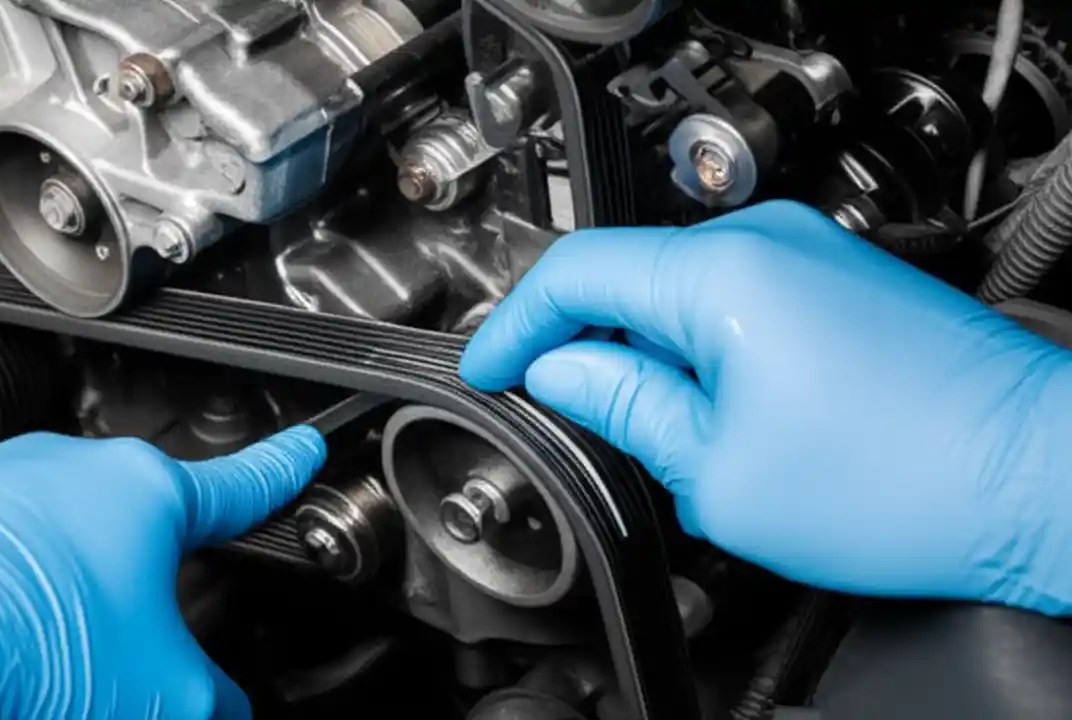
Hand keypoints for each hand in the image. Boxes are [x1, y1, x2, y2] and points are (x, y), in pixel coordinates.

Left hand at [0, 426, 325, 718]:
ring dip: (67, 586)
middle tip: (132, 641)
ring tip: (44, 653)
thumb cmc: (24, 648)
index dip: (282, 469)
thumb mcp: (163, 694)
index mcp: (150, 495)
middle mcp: (75, 470)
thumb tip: (223, 708)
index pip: (242, 483)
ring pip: (59, 536)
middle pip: (140, 525)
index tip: (300, 448)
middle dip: (145, 577)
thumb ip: (219, 697)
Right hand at [461, 201, 1071, 614]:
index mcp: (721, 276)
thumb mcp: (717, 468)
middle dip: (577, 345)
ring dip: (640, 354)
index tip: (488, 366)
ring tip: (651, 433)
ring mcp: (807, 255)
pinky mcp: (835, 281)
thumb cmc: (906, 480)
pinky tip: (709, 413)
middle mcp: (766, 243)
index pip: (573, 274)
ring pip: (675, 292)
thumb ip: (621, 407)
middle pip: (622, 277)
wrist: (1038, 480)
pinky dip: (695, 349)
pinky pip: (731, 300)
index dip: (514, 324)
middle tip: (557, 411)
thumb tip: (562, 372)